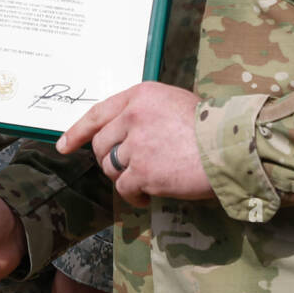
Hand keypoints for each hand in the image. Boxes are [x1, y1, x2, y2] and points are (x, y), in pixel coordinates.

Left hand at [55, 81, 213, 206]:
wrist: (230, 147)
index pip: (98, 113)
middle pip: (100, 144)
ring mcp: (136, 145)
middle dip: (108, 159)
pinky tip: (148, 195)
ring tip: (146, 179)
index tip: (63, 146)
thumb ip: (146, 113)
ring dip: (124, 177)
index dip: (77, 131)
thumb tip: (125, 133)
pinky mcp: (142, 172)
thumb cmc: (210, 126)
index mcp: (140, 96)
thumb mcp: (174, 103)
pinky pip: (124, 188)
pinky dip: (134, 196)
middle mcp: (133, 116)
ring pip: (111, 167)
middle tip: (128, 168)